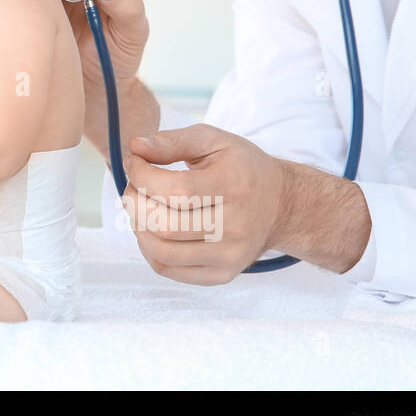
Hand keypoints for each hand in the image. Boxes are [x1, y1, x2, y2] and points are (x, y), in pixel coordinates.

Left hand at [118, 124, 289, 283]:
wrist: (281, 205)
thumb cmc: (241, 168)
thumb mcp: (213, 140)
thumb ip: (172, 141)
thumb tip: (134, 147)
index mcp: (233, 187)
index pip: (176, 191)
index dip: (142, 176)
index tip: (135, 163)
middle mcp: (234, 226)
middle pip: (164, 226)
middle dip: (134, 201)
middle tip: (134, 186)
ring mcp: (229, 255)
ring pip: (161, 252)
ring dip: (137, 226)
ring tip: (141, 207)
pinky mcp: (221, 274)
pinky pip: (167, 269)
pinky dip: (148, 248)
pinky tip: (152, 229)